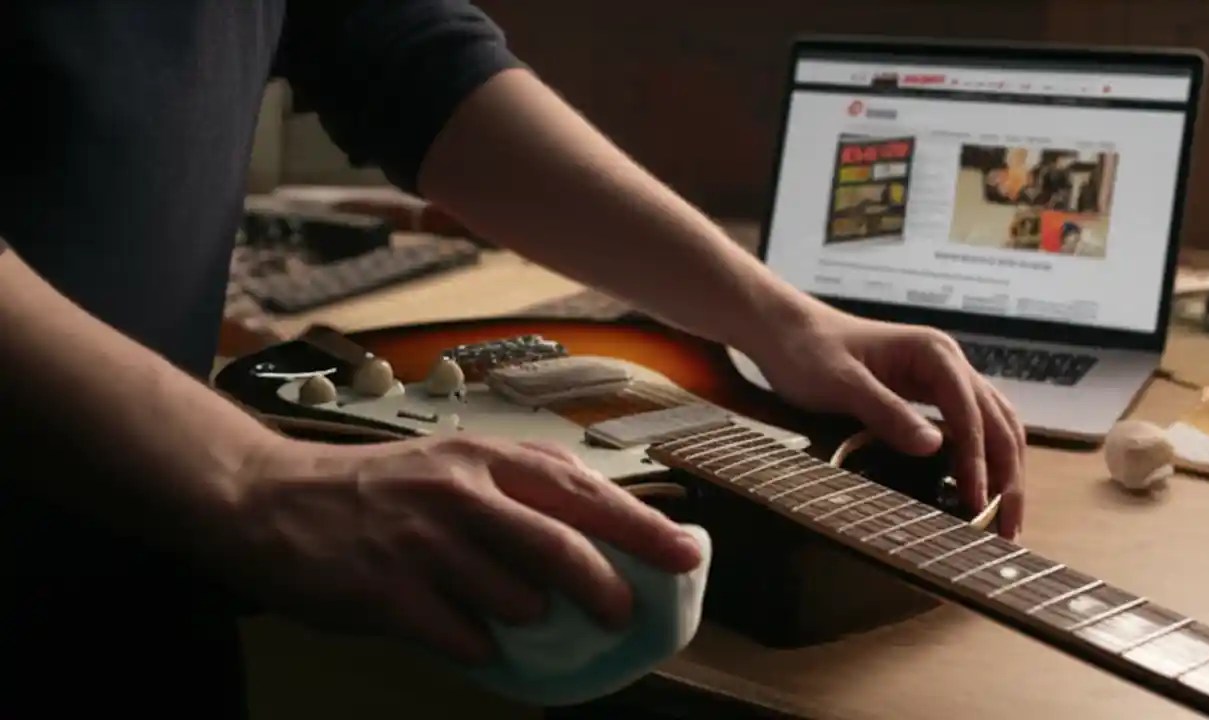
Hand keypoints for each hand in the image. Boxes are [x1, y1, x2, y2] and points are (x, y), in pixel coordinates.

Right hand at [219, 433, 702, 664]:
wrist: (271, 500)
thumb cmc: (378, 489)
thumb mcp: (450, 467)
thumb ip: (517, 492)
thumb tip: (596, 538)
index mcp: (483, 459)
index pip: (580, 490)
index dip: (641, 525)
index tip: (690, 553)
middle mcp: (459, 492)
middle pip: (558, 544)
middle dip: (605, 586)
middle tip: (626, 614)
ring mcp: (422, 541)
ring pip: (513, 598)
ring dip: (528, 619)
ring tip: (513, 615)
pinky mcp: (386, 589)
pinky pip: (461, 638)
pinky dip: (477, 646)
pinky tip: (464, 635)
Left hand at [750, 304, 1025, 538]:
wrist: (784, 330)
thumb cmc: (807, 351)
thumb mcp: (840, 384)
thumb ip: (886, 412)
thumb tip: (934, 446)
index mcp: (933, 353)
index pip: (970, 413)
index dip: (977, 461)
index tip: (977, 504)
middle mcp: (948, 362)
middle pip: (997, 420)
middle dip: (1007, 474)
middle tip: (1008, 527)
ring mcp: (941, 377)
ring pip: (993, 424)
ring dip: (1004, 469)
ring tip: (1005, 519)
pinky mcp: (927, 392)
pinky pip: (970, 426)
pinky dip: (983, 458)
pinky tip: (980, 490)